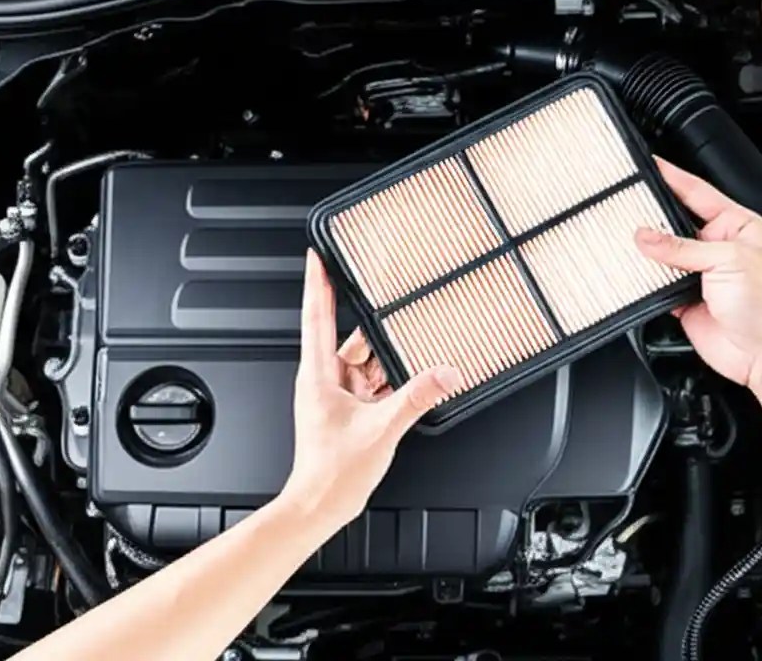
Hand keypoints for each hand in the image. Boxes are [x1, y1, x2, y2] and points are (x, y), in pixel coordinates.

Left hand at [280, 251, 461, 529]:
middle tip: (395, 309)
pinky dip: (389, 380)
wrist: (318, 505)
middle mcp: (323, 380)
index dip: (317, 283)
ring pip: (363, 361)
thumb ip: (417, 396)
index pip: (316, 315)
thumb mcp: (382, 429)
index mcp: (319, 374)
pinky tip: (408, 381)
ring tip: (409, 352)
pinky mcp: (347, 410)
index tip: (317, 255)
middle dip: (374, 329)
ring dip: (385, 360)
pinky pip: (371, 382)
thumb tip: (445, 372)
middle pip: (349, 337)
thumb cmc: (331, 473)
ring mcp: (335, 395)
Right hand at [634, 158, 761, 392]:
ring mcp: (703, 275)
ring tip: (625, 243)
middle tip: (627, 208)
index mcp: (738, 226)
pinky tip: (636, 276)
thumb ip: (683, 248)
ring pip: (665, 257)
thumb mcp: (728, 261)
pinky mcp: (688, 301)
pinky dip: (646, 283)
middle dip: (653, 219)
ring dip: (648, 254)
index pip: (698, 193)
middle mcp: (720, 248)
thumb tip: (647, 236)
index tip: (650, 165)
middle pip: (676, 225)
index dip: (673, 178)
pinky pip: (659, 286)